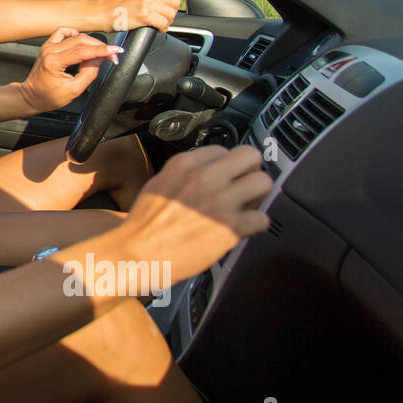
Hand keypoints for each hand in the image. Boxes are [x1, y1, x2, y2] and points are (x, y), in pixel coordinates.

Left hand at [16, 27, 122, 113]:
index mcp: (54, 62)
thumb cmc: (48, 97)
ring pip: (74, 35)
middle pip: (80, 40)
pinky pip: (63, 32)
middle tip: (112, 55)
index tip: (115, 51)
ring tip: (99, 52)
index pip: (82, 51)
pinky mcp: (48, 45)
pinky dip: (75, 34)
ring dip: (90, 42)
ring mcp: (48, 46)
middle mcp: (50, 51)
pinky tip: (82, 42)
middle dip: (99, 47)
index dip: (101, 50)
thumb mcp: (74, 90)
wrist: (32, 96)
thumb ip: (88, 73)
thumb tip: (99, 58)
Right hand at [104, 0, 182, 31]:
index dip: (175, 0)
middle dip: (172, 12)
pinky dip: (162, 28)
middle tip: (163, 17)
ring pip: (171, 13)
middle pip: (176, 2)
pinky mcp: (144, 14)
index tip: (168, 7)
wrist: (104, 13)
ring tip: (158, 23)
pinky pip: (163, 23)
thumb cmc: (121, 5)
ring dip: (167, 21)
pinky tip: (155, 28)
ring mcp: (146, 1)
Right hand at [118, 146, 271, 284]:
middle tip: (243, 187)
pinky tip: (241, 229)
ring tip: (245, 207)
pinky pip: (262, 218)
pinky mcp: (229, 227)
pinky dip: (255, 226)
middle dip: (250, 171)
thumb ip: (186, 172)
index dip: (227, 165)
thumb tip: (212, 170)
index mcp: (185, 164)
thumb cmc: (146, 223)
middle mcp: (204, 178)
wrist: (138, 253)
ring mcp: (219, 201)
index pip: (225, 149)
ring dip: (257, 196)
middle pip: (251, 156)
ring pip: (263, 182)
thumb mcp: (160, 182)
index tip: (225, 178)